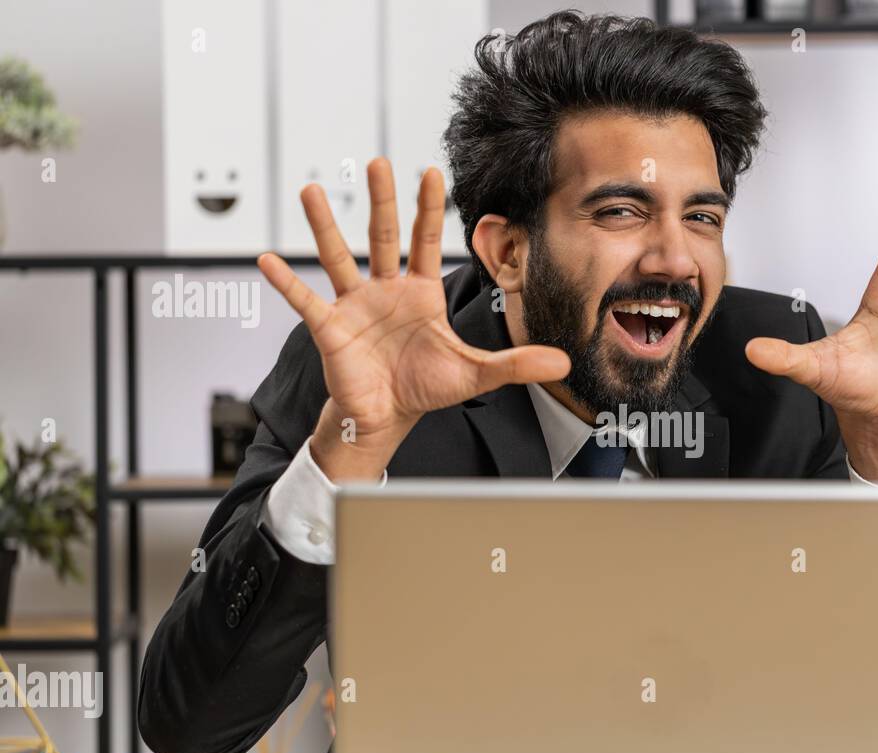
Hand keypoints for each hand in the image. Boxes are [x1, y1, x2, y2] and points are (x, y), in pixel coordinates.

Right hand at [257, 159, 569, 480]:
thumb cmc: (424, 387)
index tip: (430, 171)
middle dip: (381, 201)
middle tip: (378, 162)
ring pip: (338, 257)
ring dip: (325, 226)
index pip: (426, 241)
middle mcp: (386, 290)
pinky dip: (286, 282)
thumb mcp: (477, 373)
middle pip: (382, 236)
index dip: (429, 209)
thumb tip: (562, 360)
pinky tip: (267, 260)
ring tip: (312, 191)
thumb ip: (517, 363)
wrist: (386, 416)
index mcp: (421, 293)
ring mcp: (354, 305)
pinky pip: (304, 300)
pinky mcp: (329, 328)